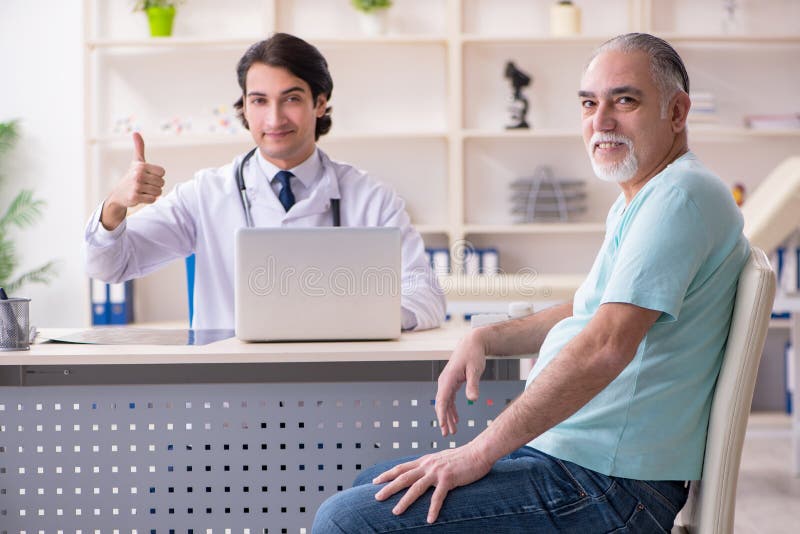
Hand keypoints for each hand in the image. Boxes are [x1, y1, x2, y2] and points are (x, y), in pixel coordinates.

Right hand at [101, 132, 165, 229]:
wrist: (119, 194)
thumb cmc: (132, 176)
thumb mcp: (136, 161)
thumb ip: (139, 148)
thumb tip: (135, 132)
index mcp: (141, 166)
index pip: (162, 172)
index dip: (158, 176)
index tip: (148, 176)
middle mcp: (138, 175)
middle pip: (162, 183)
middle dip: (156, 185)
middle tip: (145, 185)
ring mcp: (136, 186)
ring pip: (158, 192)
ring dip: (153, 193)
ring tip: (143, 190)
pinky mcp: (135, 197)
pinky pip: (153, 199)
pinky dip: (149, 200)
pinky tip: (141, 196)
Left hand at [372, 443, 492, 523]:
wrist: (479, 452)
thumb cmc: (463, 457)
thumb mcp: (441, 459)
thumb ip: (431, 465)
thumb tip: (423, 471)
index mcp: (425, 461)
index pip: (401, 468)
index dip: (387, 474)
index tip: (375, 481)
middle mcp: (428, 465)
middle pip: (403, 477)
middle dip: (388, 487)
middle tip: (376, 497)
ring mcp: (437, 472)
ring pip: (416, 488)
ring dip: (405, 501)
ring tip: (395, 512)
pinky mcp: (448, 479)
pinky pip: (438, 497)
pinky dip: (433, 509)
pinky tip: (430, 520)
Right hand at [435, 329, 486, 435]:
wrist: (472, 343)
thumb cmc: (473, 355)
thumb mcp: (475, 370)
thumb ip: (473, 385)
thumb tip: (473, 399)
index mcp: (448, 379)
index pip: (442, 400)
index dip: (442, 415)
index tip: (443, 427)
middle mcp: (444, 381)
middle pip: (441, 404)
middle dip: (443, 420)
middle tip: (447, 434)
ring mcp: (447, 382)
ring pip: (445, 403)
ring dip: (448, 417)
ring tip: (452, 431)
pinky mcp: (452, 383)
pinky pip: (449, 399)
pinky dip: (451, 410)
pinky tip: (456, 419)